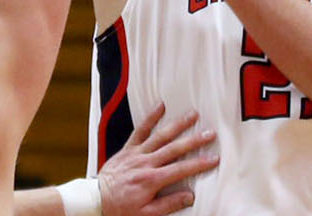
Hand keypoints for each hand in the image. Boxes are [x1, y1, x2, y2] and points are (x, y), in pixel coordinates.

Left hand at [97, 103, 218, 215]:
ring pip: (160, 136)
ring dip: (178, 124)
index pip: (181, 169)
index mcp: (153, 180)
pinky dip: (150, 118)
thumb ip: (168, 204)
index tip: (214, 158)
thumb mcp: (146, 214)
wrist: (97, 200)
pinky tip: (160, 106)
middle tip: (210, 133)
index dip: (199, 164)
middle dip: (194, 140)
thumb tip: (190, 196)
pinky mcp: (128, 149)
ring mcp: (137, 154)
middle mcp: (146, 163)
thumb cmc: (121, 209)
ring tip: (193, 114)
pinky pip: (139, 130)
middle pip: (175, 149)